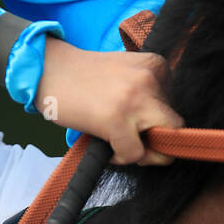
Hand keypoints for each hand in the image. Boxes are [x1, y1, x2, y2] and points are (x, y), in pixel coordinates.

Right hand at [35, 37, 184, 166]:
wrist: (47, 69)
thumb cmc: (84, 76)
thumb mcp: (124, 74)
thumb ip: (146, 93)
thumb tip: (164, 134)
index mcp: (155, 65)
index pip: (174, 105)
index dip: (156, 122)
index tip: (135, 123)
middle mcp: (149, 79)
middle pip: (176, 126)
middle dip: (158, 141)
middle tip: (135, 141)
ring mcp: (134, 100)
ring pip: (163, 142)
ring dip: (145, 153)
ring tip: (121, 144)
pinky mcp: (117, 120)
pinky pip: (134, 154)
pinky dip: (121, 157)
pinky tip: (105, 144)